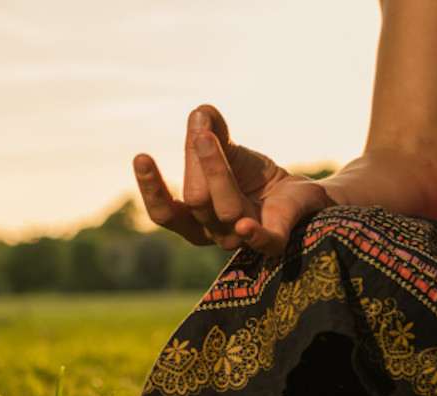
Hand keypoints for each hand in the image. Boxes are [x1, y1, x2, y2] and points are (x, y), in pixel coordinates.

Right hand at [133, 105, 333, 255]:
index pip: (164, 213)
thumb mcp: (229, 151)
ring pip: (225, 209)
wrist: (296, 191)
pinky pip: (262, 242)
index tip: (141, 157)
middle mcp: (213, 233)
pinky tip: (244, 223)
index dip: (152, 188)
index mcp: (193, 219)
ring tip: (209, 138)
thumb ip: (211, 133)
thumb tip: (200, 111)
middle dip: (196, 162)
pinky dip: (252, 234)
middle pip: (197, 200)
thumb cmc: (254, 176)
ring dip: (216, 171)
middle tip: (199, 131)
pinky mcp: (273, 240)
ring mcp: (241, 239)